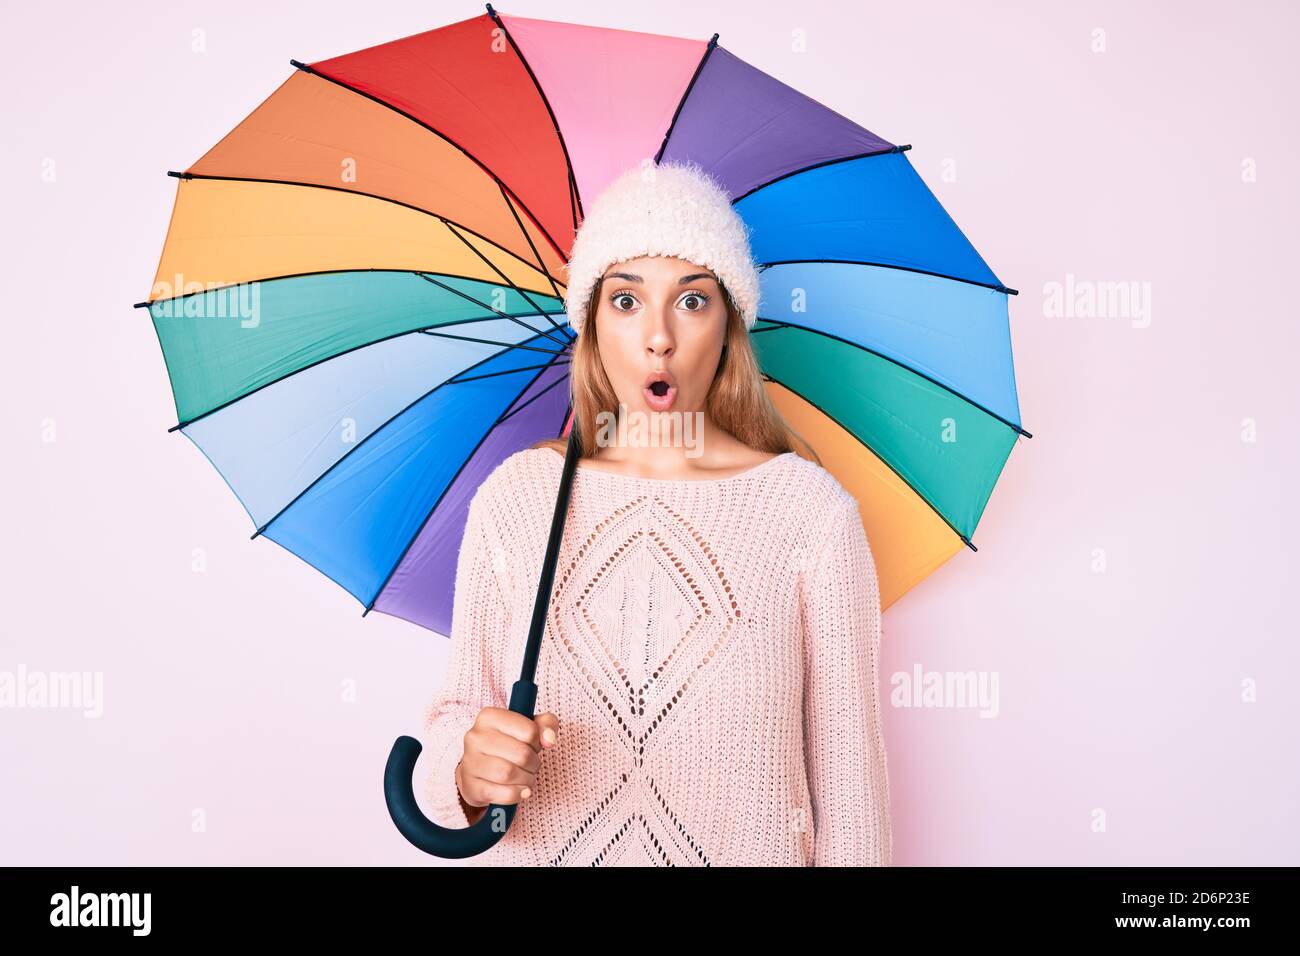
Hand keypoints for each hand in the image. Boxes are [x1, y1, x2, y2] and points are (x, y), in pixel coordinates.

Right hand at [455, 707, 560, 823]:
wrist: (479, 771)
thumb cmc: (507, 744)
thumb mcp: (529, 727)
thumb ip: (547, 724)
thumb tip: (549, 740)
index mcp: (489, 716)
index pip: (529, 731)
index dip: (538, 742)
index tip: (532, 745)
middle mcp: (475, 736)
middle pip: (521, 754)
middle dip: (534, 764)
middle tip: (532, 765)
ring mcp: (470, 762)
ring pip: (509, 774)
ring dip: (526, 779)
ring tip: (525, 777)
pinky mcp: (471, 786)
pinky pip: (503, 793)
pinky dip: (517, 794)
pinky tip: (519, 790)